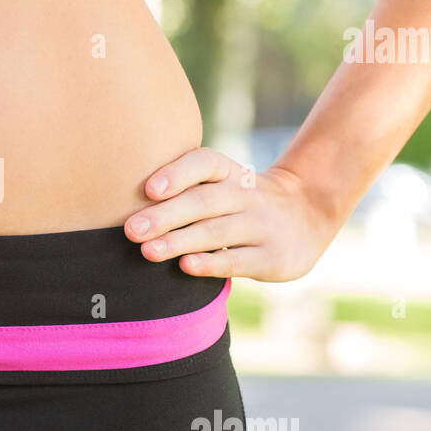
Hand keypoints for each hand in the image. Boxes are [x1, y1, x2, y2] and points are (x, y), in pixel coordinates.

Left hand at [123, 147, 338, 281]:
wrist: (309, 215)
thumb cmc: (241, 202)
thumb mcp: (222, 185)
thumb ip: (184, 190)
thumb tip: (122, 205)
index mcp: (230, 172)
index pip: (204, 164)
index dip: (176, 174)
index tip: (148, 189)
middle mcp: (247, 195)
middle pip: (203, 201)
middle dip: (164, 216)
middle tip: (130, 230)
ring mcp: (263, 225)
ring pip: (217, 231)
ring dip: (180, 241)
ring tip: (148, 251)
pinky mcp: (273, 256)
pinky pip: (238, 258)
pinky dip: (211, 263)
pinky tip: (186, 266)